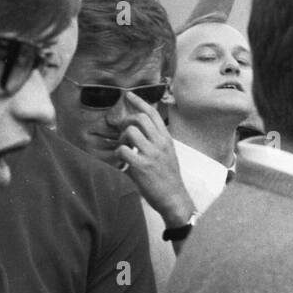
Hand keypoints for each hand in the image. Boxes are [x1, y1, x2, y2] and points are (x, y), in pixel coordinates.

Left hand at [115, 92, 194, 224]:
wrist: (174, 198)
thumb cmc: (169, 177)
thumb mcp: (169, 154)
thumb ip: (157, 141)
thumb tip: (141, 131)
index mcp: (167, 139)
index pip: (153, 113)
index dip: (139, 101)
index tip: (128, 95)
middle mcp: (160, 143)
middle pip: (140, 118)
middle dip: (126, 121)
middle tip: (122, 131)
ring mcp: (151, 154)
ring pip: (130, 132)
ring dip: (122, 138)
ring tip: (123, 149)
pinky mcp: (141, 166)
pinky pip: (123, 150)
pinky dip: (118, 153)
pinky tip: (121, 161)